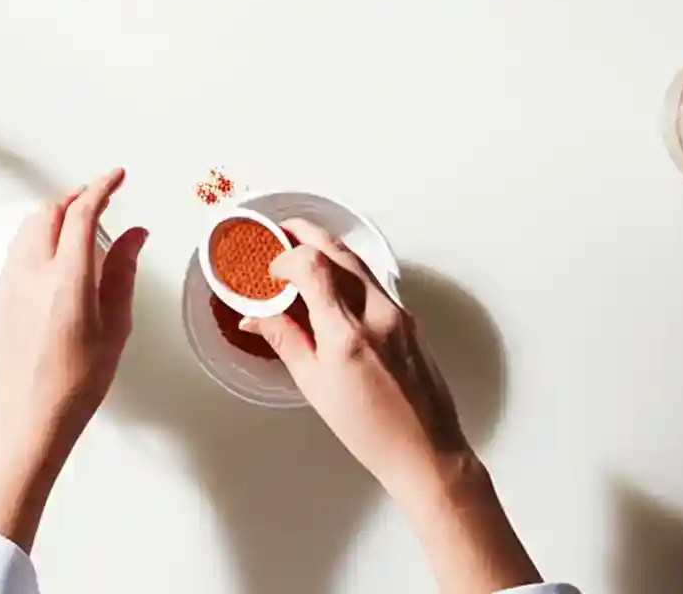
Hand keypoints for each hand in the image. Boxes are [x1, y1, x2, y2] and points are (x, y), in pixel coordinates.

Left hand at [0, 167, 148, 432]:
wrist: (31, 415)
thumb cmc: (75, 382)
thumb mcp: (115, 325)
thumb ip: (123, 271)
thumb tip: (135, 236)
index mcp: (67, 279)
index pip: (83, 213)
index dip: (102, 188)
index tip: (118, 177)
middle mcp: (33, 273)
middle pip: (50, 211)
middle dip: (77, 196)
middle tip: (102, 196)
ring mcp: (11, 282)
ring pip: (31, 226)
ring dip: (56, 213)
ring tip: (82, 220)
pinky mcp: (1, 295)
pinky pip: (20, 247)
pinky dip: (40, 234)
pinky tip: (57, 250)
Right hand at [243, 219, 541, 591]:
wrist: (425, 450)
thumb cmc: (373, 430)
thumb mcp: (314, 385)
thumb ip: (285, 341)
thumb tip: (257, 319)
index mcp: (347, 334)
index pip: (312, 267)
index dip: (285, 258)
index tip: (272, 271)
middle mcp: (378, 316)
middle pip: (338, 252)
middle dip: (306, 235)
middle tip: (283, 233)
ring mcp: (399, 314)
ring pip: (359, 262)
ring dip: (328, 249)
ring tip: (304, 252)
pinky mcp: (409, 319)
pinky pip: (373, 282)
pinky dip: (348, 271)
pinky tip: (333, 284)